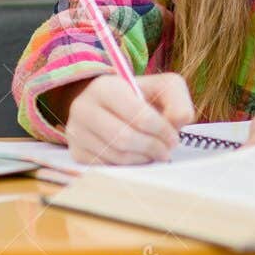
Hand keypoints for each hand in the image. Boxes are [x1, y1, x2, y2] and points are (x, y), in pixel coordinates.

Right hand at [63, 72, 194, 164]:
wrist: (110, 105)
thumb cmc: (141, 97)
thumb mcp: (163, 87)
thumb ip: (178, 101)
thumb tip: (178, 122)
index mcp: (105, 87)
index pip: (138, 115)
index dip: (161, 131)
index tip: (173, 137)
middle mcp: (83, 107)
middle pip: (124, 139)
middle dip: (152, 148)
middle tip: (166, 150)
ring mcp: (76, 132)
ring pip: (116, 156)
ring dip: (143, 159)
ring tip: (155, 153)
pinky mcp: (76, 153)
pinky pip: (107, 168)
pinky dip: (129, 166)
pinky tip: (138, 156)